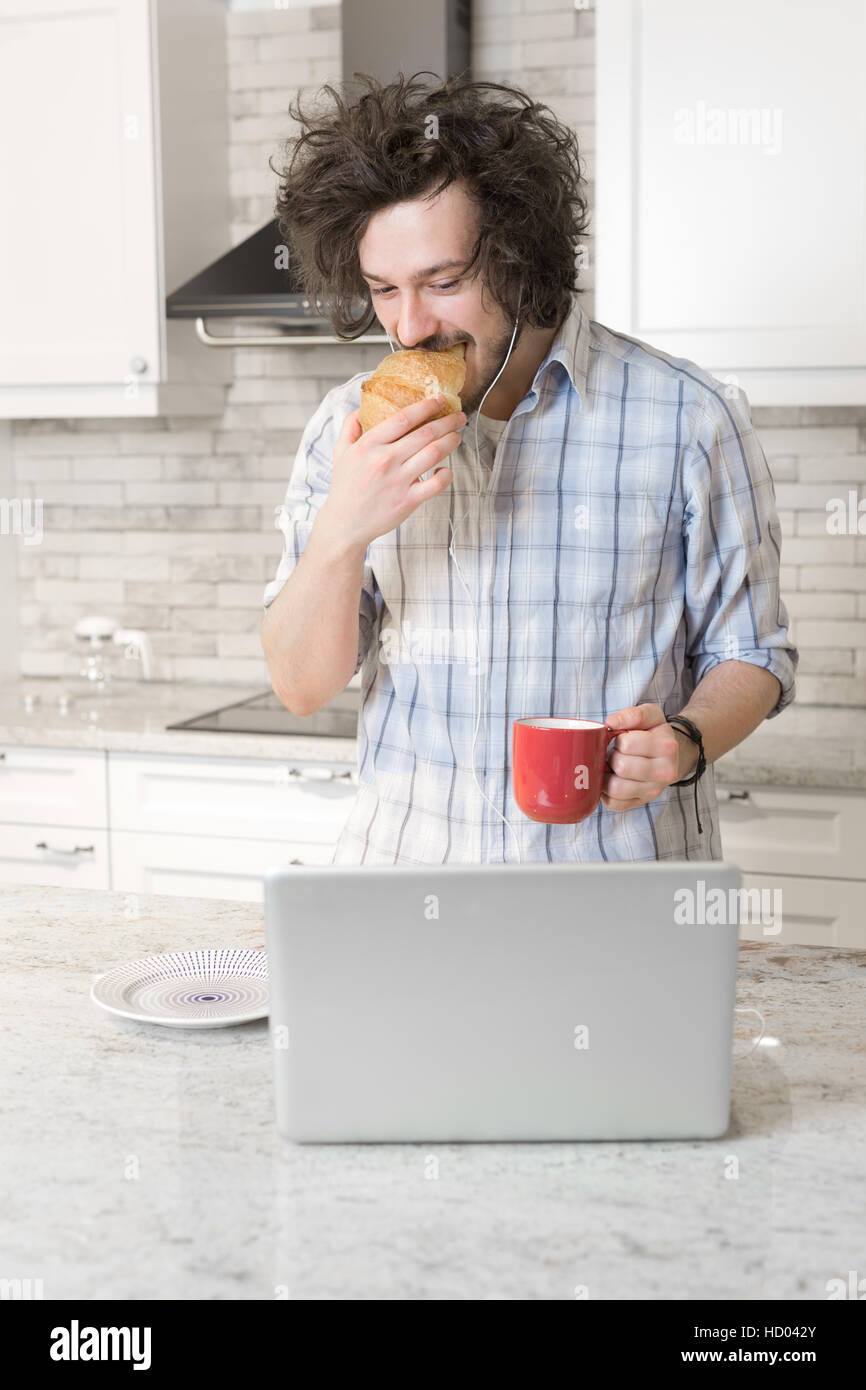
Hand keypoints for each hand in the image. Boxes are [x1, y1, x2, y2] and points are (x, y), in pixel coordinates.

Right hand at [318, 395, 465, 551]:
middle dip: (447, 422)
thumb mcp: (341, 452)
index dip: (426, 406)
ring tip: (456, 437)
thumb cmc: (345, 486)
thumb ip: (350, 426)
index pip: (403, 418)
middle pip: (425, 433)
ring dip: (450, 442)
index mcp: (369, 445)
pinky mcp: (408, 500)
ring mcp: (398, 480)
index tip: (440, 399)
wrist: (345, 524)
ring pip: (433, 453)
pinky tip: (446, 469)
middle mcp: (385, 460)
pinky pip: (436, 484)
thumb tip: (363, 407)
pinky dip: (446, 474)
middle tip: (459, 417)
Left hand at [600, 703, 694, 812]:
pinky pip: (613, 803)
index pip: (627, 744)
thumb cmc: (655, 734)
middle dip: (613, 756)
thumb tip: (611, 723)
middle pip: (621, 767)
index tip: (624, 739)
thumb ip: (632, 715)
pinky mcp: (640, 803)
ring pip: (615, 788)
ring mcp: (653, 791)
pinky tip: (612, 779)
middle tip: (618, 753)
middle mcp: (664, 772)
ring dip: (607, 775)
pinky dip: (606, 791)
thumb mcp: (651, 715)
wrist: (672, 757)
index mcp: (667, 747)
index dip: (619, 739)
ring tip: (613, 766)